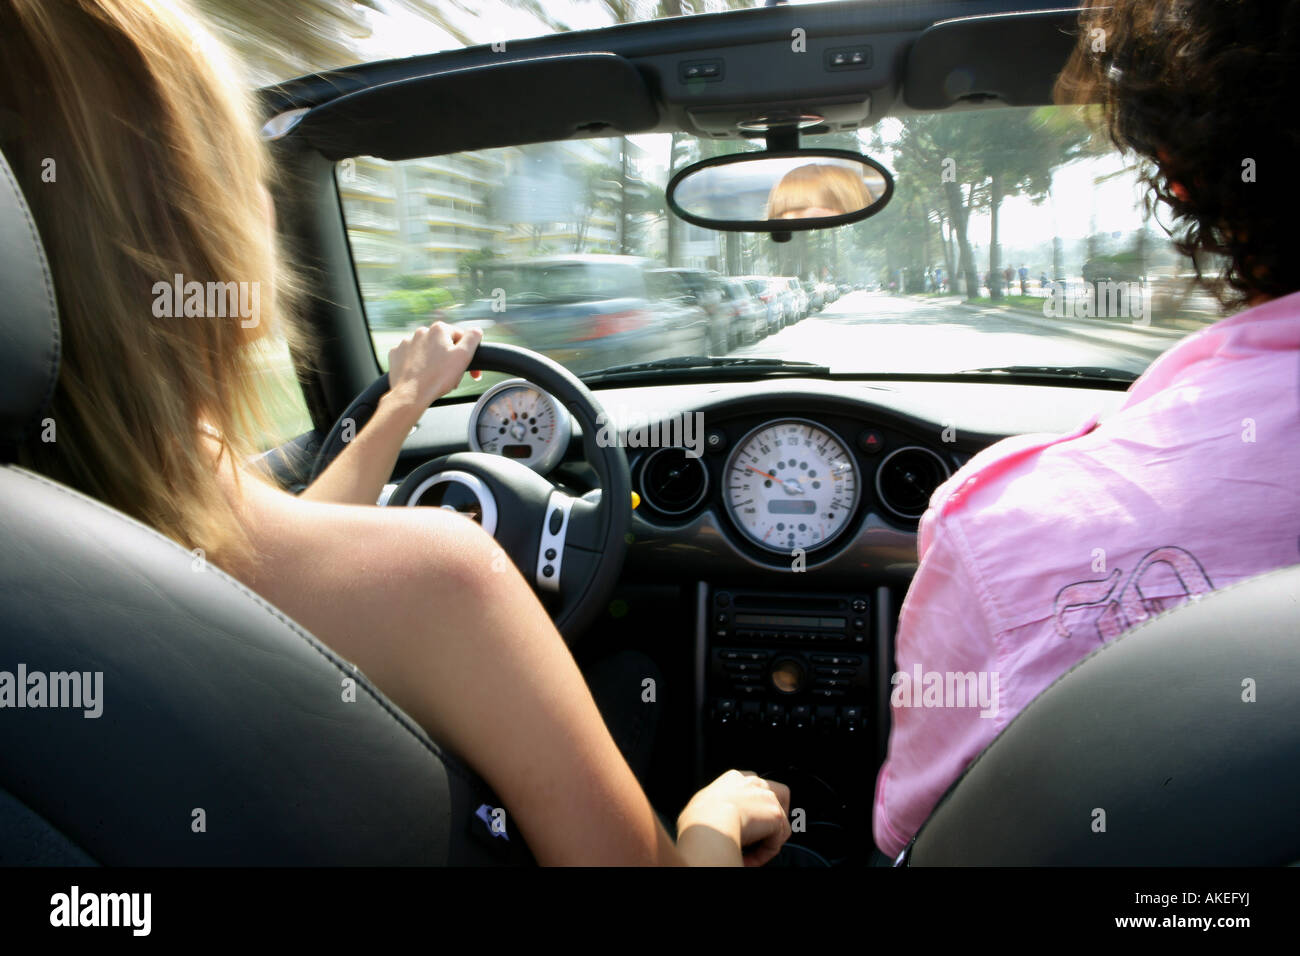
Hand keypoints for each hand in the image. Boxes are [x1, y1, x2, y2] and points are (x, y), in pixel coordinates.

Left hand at [387, 321, 482, 410]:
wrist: (410, 395)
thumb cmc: (437, 377)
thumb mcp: (463, 356)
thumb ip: (473, 338)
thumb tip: (476, 330)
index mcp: (439, 329)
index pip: (459, 337)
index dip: (466, 353)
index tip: (469, 370)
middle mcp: (421, 332)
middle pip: (442, 344)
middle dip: (449, 358)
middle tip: (451, 376)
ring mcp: (406, 343)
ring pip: (427, 351)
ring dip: (433, 361)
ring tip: (436, 378)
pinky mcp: (396, 354)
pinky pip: (411, 357)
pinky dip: (417, 365)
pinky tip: (421, 375)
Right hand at [677, 769, 791, 865]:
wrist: (709, 826)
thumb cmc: (698, 818)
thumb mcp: (703, 803)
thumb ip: (716, 804)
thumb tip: (714, 818)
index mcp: (734, 778)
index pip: (753, 786)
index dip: (754, 807)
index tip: (747, 822)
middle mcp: (754, 783)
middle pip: (777, 797)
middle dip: (771, 818)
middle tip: (759, 836)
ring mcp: (767, 797)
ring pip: (778, 823)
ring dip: (765, 841)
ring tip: (749, 853)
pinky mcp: (776, 815)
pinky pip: (776, 841)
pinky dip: (764, 853)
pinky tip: (750, 858)